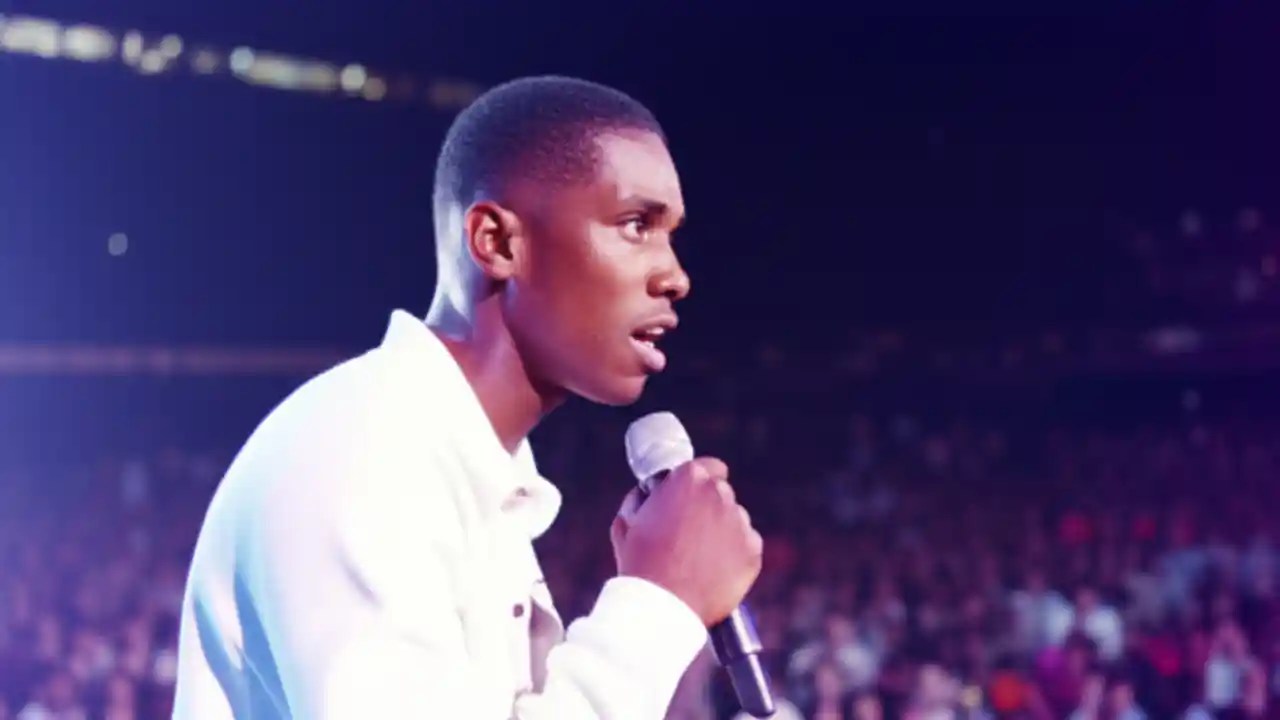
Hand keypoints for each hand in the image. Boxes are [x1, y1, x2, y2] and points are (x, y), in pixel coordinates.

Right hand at [610, 457, 762, 625]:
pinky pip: (746, 546)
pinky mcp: (753, 551)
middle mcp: (719, 494)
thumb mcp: (627, 522)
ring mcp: (739, 522)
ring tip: (699, 559)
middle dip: (708, 508)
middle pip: (721, 493)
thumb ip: (643, 500)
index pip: (708, 466)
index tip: (691, 497)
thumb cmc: (641, 563)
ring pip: (735, 520)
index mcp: (689, 479)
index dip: (699, 482)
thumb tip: (651, 495)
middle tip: (689, 533)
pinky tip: (714, 571)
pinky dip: (735, 556)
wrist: (662, 605)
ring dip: (723, 532)